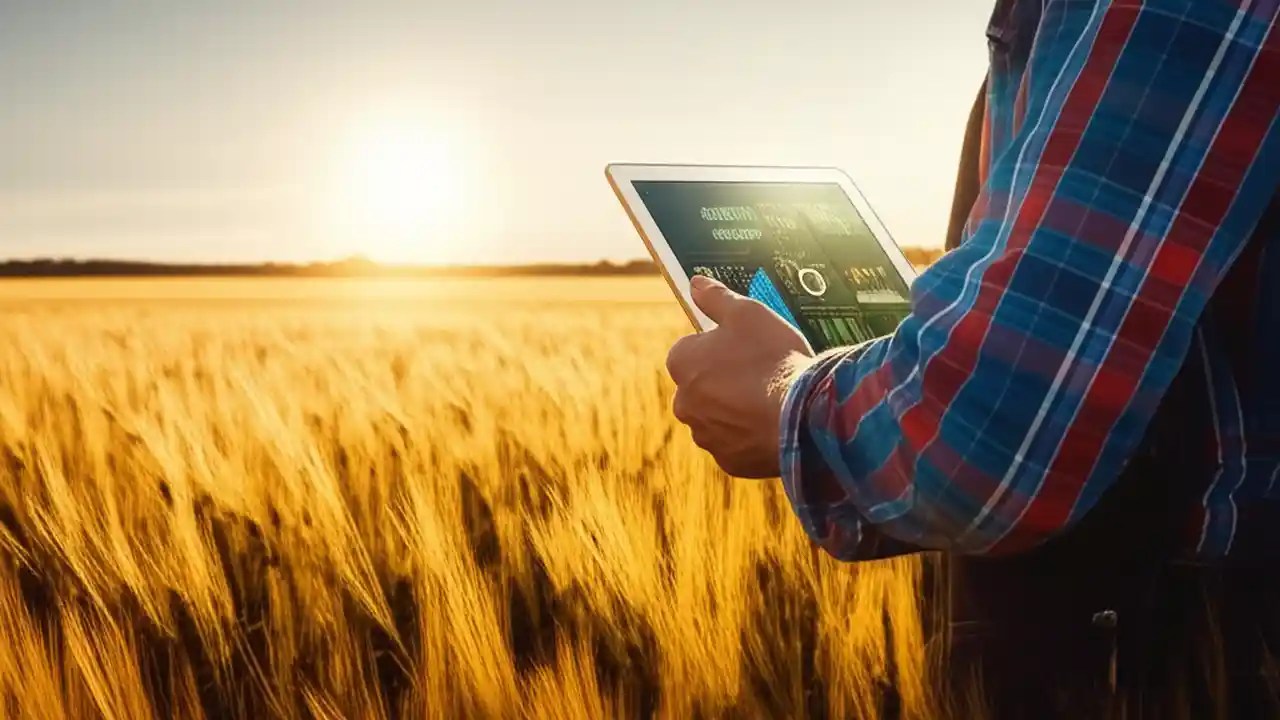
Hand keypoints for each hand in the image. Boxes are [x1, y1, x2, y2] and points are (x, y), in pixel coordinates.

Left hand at [665, 275, 814, 477]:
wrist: (803, 415)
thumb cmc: (773, 358)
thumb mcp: (748, 313)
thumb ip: (717, 298)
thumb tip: (695, 283)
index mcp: (681, 363)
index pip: (692, 349)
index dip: (722, 346)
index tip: (747, 347)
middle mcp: (683, 402)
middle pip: (703, 386)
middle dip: (725, 381)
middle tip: (762, 373)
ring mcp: (705, 435)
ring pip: (720, 417)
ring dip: (738, 410)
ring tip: (772, 399)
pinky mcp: (729, 461)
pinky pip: (738, 443)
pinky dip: (752, 435)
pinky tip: (775, 424)